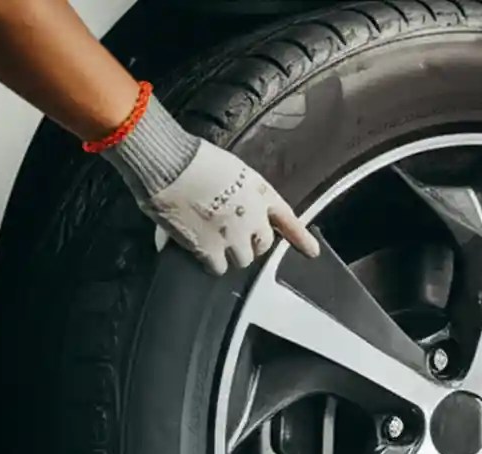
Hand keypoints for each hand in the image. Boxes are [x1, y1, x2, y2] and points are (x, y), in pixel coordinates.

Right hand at [143, 141, 318, 274]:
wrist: (170, 164)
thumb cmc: (191, 158)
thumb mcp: (226, 169)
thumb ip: (233, 192)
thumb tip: (228, 209)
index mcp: (260, 191)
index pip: (287, 218)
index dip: (300, 237)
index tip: (311, 252)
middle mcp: (254, 215)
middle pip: (263, 244)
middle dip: (250, 243)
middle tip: (231, 237)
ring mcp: (235, 235)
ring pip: (243, 260)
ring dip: (230, 255)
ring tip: (213, 244)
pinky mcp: (212, 250)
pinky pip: (219, 268)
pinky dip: (210, 264)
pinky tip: (200, 254)